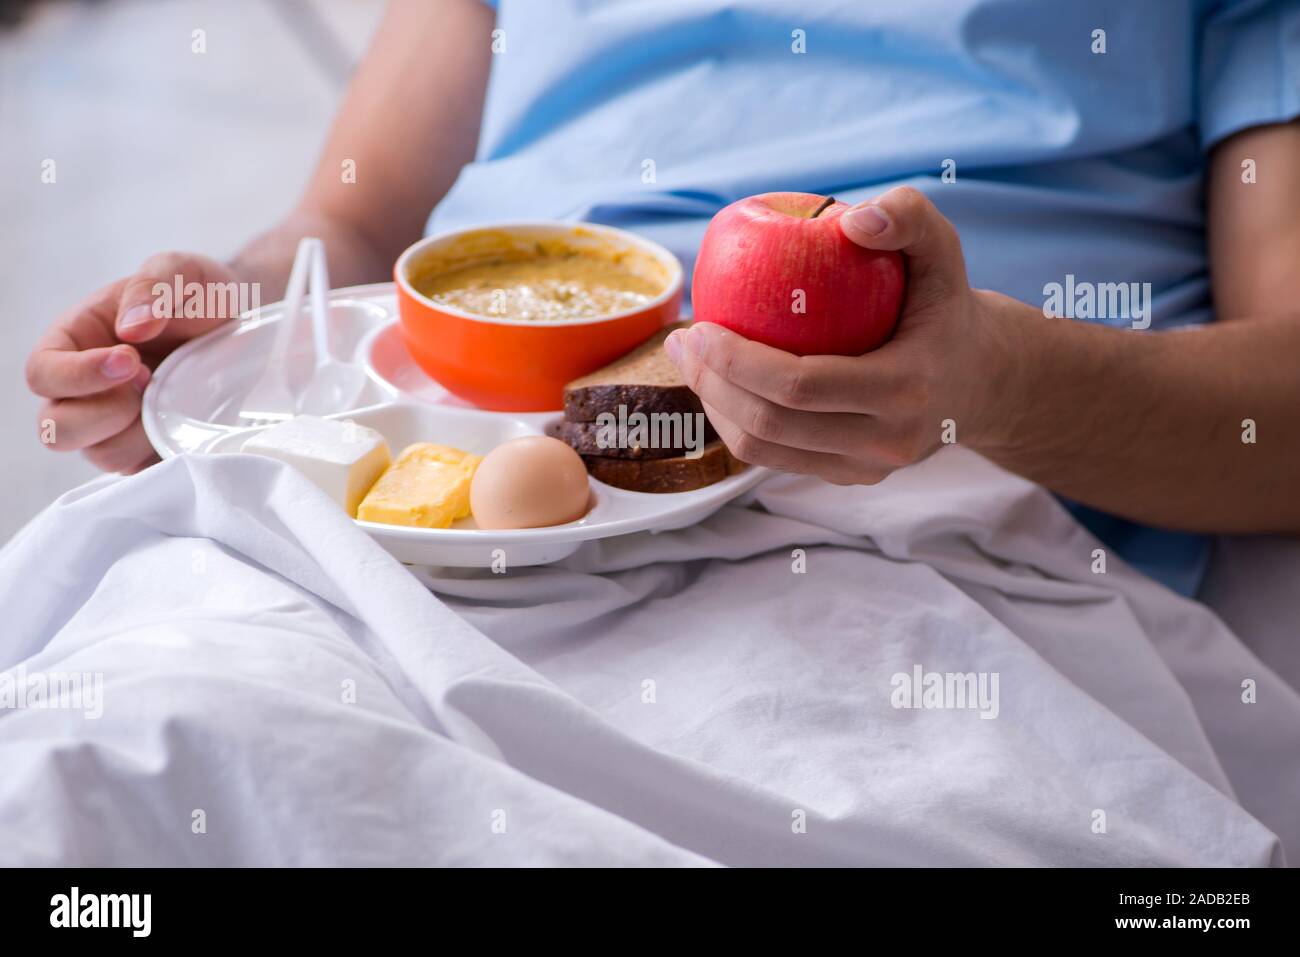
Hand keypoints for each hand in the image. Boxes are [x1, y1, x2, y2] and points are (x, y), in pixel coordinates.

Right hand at [26, 252, 242, 473]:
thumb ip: (153, 285)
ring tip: (173, 399)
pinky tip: (189, 427)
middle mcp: (85, 391)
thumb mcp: (180, 271)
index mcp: (74, 343)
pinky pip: (144, 473)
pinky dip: (165, 456)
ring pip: (102, 455)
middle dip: (104, 413)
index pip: (42, 374)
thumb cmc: (199, 295)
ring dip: (139, 433)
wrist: (244, 325)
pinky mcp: (149, 451)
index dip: (77, 375)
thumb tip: (133, 326)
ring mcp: (116, 426)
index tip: (130, 359)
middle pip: (56, 429)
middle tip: (150, 382)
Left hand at [666, 187, 1005, 484]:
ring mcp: (867, 469)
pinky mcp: (851, 478)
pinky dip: (737, 424)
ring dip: (715, 408)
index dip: (736, 362)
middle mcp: (886, 442)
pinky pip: (776, 458)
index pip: (798, 386)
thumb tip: (850, 220)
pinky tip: (718, 386)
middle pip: (771, 425)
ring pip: (765, 451)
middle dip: (710, 385)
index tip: (698, 327)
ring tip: (689, 362)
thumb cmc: (947, 304)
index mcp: (906, 389)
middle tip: (681, 341)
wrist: (983, 378)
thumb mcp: (943, 250)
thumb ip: (909, 217)